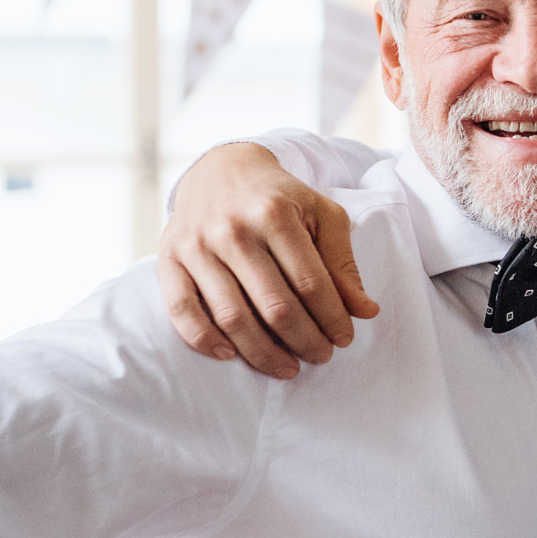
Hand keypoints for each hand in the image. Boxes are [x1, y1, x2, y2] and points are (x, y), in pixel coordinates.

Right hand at [160, 143, 378, 378]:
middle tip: (321, 356)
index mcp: (275, 216)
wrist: (221, 169)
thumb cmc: (280, 198)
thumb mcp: (322, 216)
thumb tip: (366, 312)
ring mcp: (197, 246)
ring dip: (262, 352)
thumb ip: (343, 263)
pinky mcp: (169, 259)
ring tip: (287, 368)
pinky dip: (203, 339)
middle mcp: (233, 231)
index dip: (331, 318)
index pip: (311, 283)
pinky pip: (181, 310)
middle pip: (274, 306)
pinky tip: (230, 355)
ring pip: (232, 315)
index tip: (344, 339)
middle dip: (304, 340)